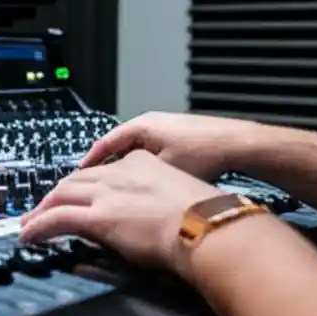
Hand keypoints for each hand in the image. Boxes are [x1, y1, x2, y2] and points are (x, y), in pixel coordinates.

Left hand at [19, 150, 224, 273]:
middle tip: (42, 208)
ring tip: (30, 223)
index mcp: (142, 163)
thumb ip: (157, 200)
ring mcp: (107, 193)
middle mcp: (120, 173)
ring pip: (61, 195)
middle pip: (75, 179)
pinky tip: (29, 236)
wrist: (208, 226)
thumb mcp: (178, 197)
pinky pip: (56, 219)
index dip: (84, 184)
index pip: (102, 171)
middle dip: (55, 194)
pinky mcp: (98, 216)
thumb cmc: (206, 219)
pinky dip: (38, 227)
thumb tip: (151, 217)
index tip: (78, 194)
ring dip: (41, 210)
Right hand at [80, 112, 263, 179]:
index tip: (77, 177)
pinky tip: (146, 182)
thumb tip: (117, 193)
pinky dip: (143, 165)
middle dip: (106, 166)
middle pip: (118, 146)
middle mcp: (149, 123)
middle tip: (94, 185)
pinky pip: (151, 151)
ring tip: (118, 187)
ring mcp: (165, 128)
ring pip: (135, 150)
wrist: (238, 144)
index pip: (104, 144)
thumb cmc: (201, 155)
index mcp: (139, 127)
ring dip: (125, 167)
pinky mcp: (179, 136)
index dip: (90, 162)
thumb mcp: (163, 170)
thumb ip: (136, 179)